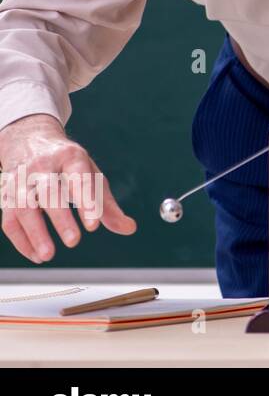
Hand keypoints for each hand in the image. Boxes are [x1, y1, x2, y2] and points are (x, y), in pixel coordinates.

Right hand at [0, 113, 135, 262]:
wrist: (29, 139)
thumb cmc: (65, 163)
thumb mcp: (90, 174)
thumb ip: (107, 204)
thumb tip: (129, 228)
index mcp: (70, 157)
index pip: (79, 178)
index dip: (87, 201)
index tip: (94, 225)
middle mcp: (43, 166)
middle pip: (49, 191)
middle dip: (60, 217)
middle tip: (74, 241)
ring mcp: (21, 180)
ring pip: (23, 206)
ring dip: (35, 233)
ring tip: (48, 255)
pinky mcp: (6, 196)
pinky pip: (9, 220)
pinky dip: (21, 241)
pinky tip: (37, 255)